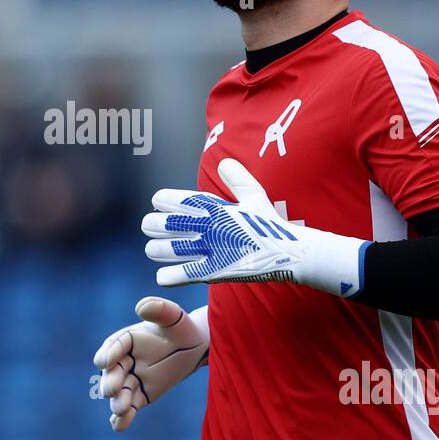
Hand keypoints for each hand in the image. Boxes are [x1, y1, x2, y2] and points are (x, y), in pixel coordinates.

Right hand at [93, 296, 208, 431]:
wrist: (194, 348)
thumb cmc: (181, 328)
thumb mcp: (174, 316)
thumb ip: (160, 309)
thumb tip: (141, 307)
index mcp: (126, 338)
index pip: (114, 345)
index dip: (109, 353)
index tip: (103, 361)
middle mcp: (124, 359)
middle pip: (113, 372)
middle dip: (111, 381)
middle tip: (111, 390)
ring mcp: (131, 379)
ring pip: (120, 392)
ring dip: (117, 401)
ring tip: (120, 409)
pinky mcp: (140, 395)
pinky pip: (130, 406)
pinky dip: (122, 418)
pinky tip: (118, 426)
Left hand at [142, 157, 366, 295]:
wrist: (289, 252)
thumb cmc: (270, 224)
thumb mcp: (254, 196)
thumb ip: (237, 178)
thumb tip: (224, 163)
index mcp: (214, 206)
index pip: (176, 200)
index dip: (163, 201)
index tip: (158, 203)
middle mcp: (208, 226)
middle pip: (164, 224)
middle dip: (152, 225)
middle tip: (149, 227)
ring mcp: (209, 250)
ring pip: (167, 249)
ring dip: (156, 249)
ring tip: (152, 249)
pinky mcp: (214, 272)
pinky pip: (181, 275)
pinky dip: (168, 276)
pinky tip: (163, 275)